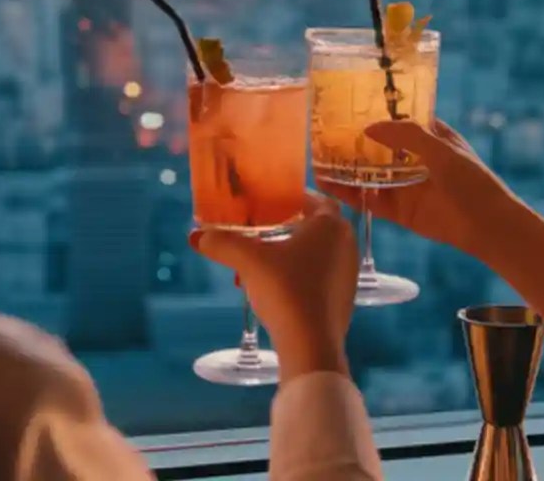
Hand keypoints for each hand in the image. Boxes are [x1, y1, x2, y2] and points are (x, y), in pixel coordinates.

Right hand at [191, 192, 357, 382]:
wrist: (311, 345)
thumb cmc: (286, 290)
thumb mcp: (248, 261)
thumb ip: (223, 243)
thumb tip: (196, 236)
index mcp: (331, 225)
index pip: (313, 199)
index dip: (290, 199)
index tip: (267, 204)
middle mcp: (346, 245)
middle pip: (311, 228)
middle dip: (281, 231)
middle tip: (256, 235)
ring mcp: (347, 274)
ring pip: (312, 255)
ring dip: (285, 257)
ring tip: (255, 268)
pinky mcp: (343, 299)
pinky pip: (317, 277)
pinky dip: (295, 277)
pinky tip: (271, 292)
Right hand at [319, 119, 526, 262]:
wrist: (486, 225)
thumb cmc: (471, 180)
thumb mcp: (441, 148)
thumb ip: (406, 135)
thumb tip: (369, 127)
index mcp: (429, 137)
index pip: (396, 120)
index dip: (374, 113)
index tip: (346, 106)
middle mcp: (413, 159)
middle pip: (376, 148)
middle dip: (352, 142)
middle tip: (321, 134)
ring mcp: (404, 186)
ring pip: (368, 174)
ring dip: (345, 169)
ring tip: (316, 159)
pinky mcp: (398, 211)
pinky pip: (369, 200)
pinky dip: (349, 194)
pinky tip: (327, 185)